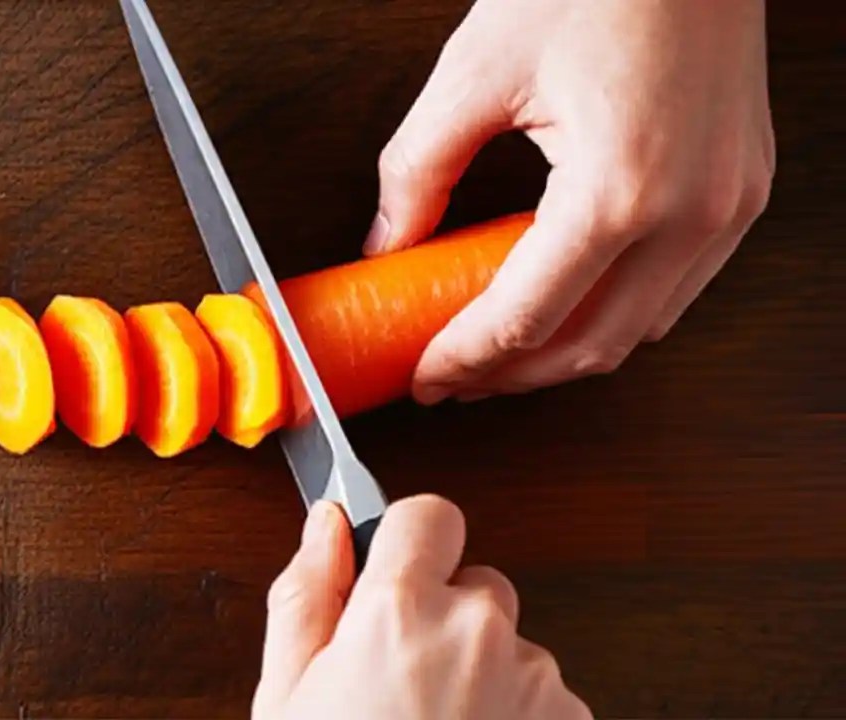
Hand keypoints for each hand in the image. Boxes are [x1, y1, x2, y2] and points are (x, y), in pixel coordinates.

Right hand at [252, 497, 590, 719]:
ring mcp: (535, 682)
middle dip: (445, 620)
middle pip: (478, 586)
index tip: (395, 578)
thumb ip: (307, 594)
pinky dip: (516, 719)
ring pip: (513, 648)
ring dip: (484, 677)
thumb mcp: (287, 695)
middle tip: (403, 687)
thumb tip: (325, 524)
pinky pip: (545, 698)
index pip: (430, 516)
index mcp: (399, 612)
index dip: (410, 544)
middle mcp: (478, 633)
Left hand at [364, 0, 774, 403]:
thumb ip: (418, 171)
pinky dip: (612, 312)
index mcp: (619, 188)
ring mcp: (727, 206)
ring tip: (497, 348)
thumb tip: (388, 242)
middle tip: (453, 377)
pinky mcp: (739, 192)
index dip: (465, 361)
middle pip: (589, 347)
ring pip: (639, 330)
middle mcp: (690, 212)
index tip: (427, 376)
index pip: (525, 319)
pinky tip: (561, 300)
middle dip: (511, 377)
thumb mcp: (475, 74)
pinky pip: (674, 289)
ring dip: (563, 352)